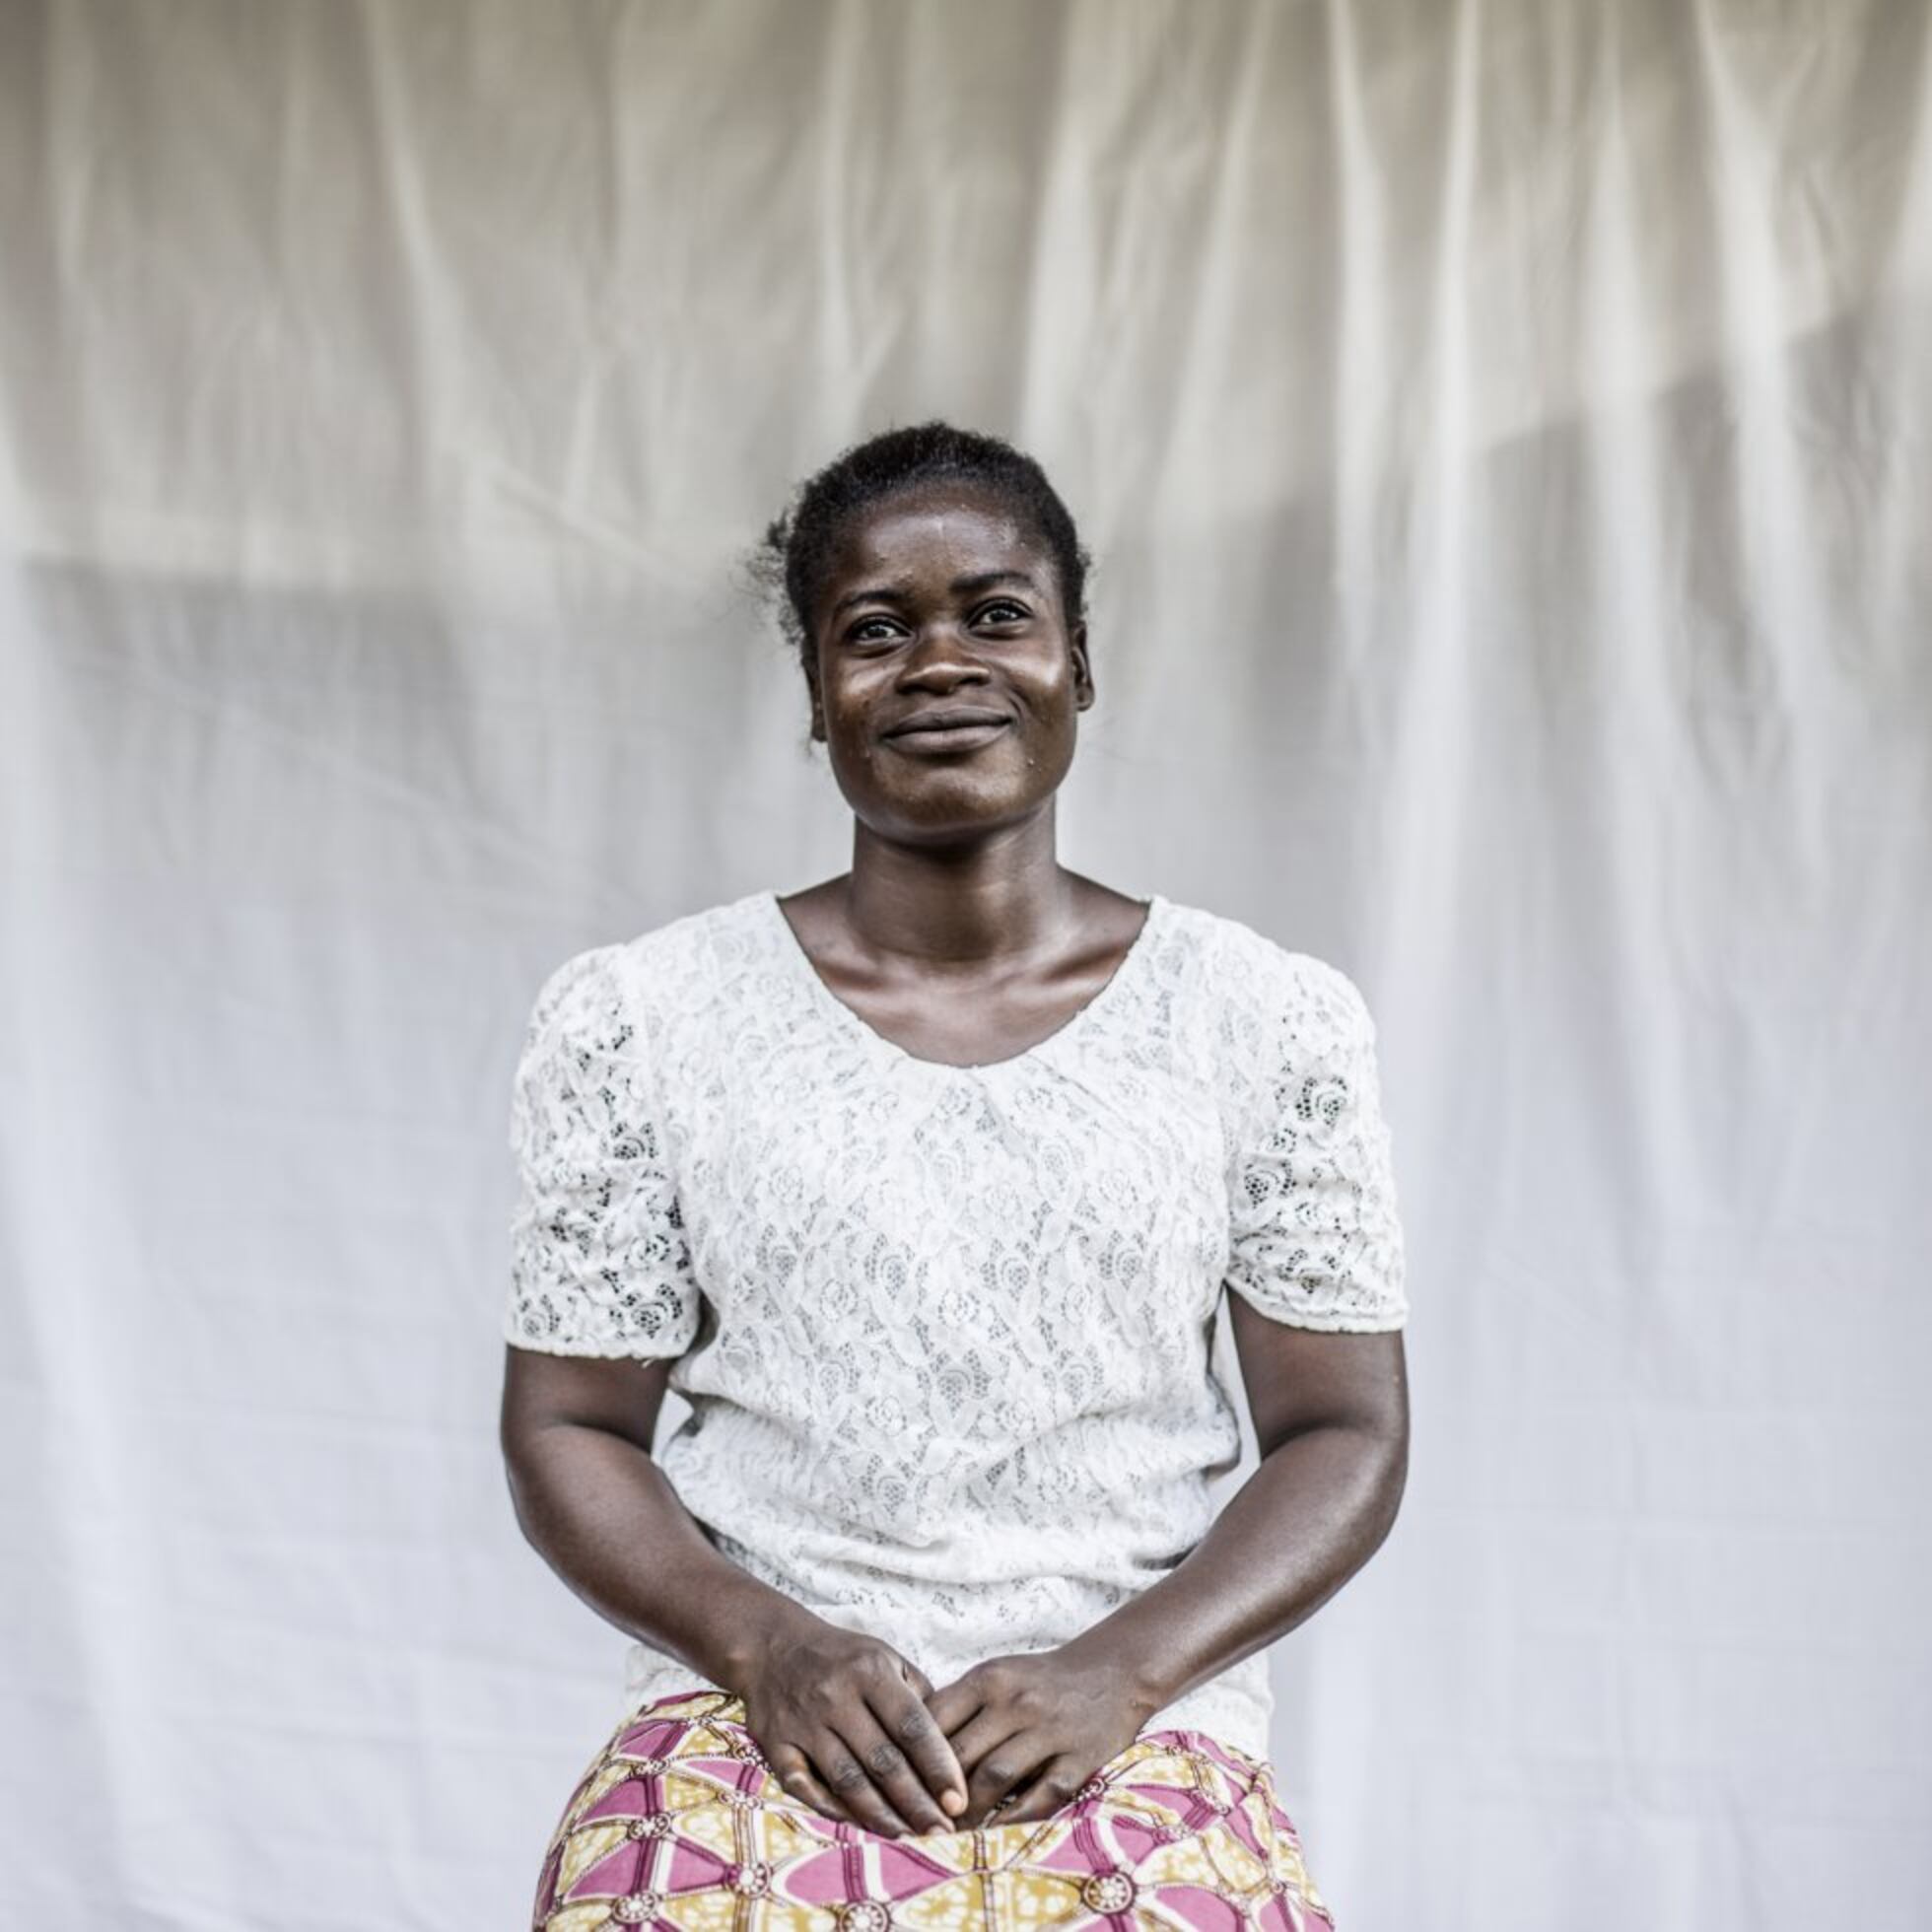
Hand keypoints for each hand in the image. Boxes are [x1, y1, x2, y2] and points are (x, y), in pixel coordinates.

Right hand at [732, 1607, 969, 1837]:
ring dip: (880, 1815)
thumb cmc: (842, 1657)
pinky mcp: (776, 1744)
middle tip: (941, 1832)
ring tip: (908, 1838)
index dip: (938, 1766)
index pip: (912, 1725)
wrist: (772, 1645)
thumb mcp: (884, 1656)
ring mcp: (804, 1723)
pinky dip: (832, 1810)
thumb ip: (918, 1694)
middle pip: (882, 1760)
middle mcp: (836, 1696)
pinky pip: (805, 1787)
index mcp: (869, 1671)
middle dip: (916, 1802)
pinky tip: (858, 1826)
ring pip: (847, 1780)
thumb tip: (950, 1743)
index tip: (958, 1800)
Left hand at [922, 1639, 1158, 1827]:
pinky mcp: (1079, 1759)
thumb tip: (906, 1754)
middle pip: (960, 1754)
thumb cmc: (1038, 1682)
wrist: (1112, 1672)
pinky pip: (1040, 1796)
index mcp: (988, 1679)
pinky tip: (993, 1836)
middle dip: (934, 1795)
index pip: (935, 1720)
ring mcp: (1049, 1730)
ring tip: (949, 1835)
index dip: (910, 1759)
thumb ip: (957, 1708)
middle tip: (916, 1824)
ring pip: (994, 1777)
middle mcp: (1016, 1701)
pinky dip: (1012, 1820)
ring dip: (967, 1812)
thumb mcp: (995, 1677)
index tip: (894, 1788)